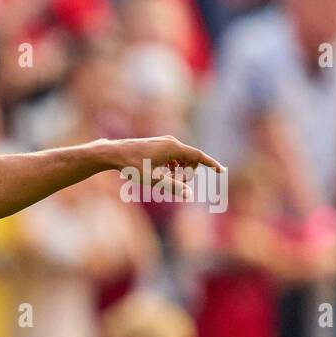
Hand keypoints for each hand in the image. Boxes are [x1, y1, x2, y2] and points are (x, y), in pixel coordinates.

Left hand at [96, 135, 223, 175]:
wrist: (114, 153)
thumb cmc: (132, 166)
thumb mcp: (153, 179)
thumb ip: (172, 186)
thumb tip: (189, 195)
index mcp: (174, 147)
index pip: (198, 156)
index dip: (211, 164)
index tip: (221, 171)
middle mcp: (171, 141)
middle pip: (190, 160)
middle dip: (186, 173)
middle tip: (171, 184)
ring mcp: (164, 141)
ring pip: (181, 159)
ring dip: (177, 171)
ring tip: (162, 180)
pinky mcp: (158, 144)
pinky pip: (173, 157)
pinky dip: (171, 167)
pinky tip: (160, 174)